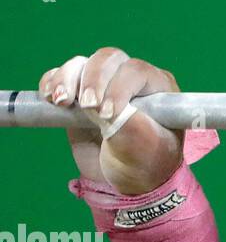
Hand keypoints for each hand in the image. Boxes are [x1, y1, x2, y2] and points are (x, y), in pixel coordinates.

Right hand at [38, 47, 184, 194]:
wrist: (128, 183)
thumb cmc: (146, 163)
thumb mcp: (144, 148)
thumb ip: (127, 124)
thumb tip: (98, 108)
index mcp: (158, 87)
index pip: (136, 71)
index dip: (118, 87)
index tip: (107, 115)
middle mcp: (132, 80)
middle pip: (108, 59)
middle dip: (92, 78)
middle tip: (86, 105)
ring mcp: (104, 86)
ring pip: (83, 63)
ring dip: (68, 78)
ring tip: (62, 101)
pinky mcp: (79, 96)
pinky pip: (62, 76)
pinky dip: (52, 81)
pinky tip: (50, 98)